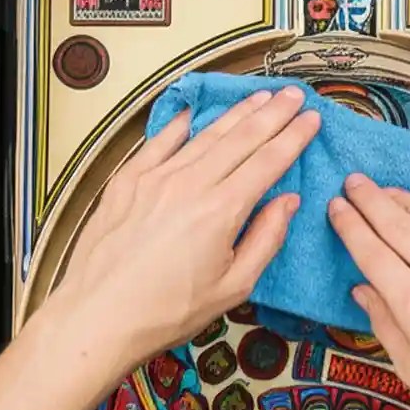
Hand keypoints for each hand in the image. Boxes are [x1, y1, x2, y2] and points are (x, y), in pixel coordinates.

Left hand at [47, 86, 319, 368]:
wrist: (97, 316)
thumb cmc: (168, 311)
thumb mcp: (233, 288)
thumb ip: (265, 239)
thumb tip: (288, 201)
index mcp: (221, 211)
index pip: (268, 162)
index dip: (294, 137)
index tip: (312, 119)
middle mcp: (190, 184)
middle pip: (241, 138)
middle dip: (272, 113)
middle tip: (294, 94)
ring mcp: (156, 177)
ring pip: (205, 134)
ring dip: (236, 113)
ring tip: (258, 96)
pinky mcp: (127, 179)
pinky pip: (161, 141)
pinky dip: (182, 122)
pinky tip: (197, 108)